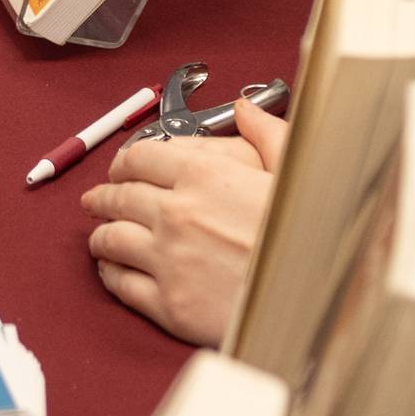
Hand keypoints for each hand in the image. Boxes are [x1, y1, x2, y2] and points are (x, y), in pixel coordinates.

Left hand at [78, 97, 286, 345]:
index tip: (120, 167)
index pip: (141, 157)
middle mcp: (177, 213)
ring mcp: (168, 259)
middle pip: (119, 196)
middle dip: (103, 196)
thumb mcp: (294, 174)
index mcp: (204, 176)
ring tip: (99, 235)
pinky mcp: (169, 304)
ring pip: (111, 239)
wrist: (317, 307)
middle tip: (97, 199)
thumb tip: (246, 108)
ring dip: (100, 234)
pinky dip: (110, 274)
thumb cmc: (310, 242)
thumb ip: (267, 135)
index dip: (123, 161)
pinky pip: (122, 284)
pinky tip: (112, 270)